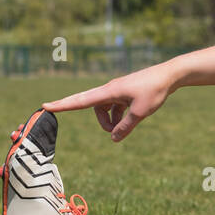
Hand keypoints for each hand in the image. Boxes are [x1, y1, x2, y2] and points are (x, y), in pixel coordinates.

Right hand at [41, 65, 175, 141]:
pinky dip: (119, 117)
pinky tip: (128, 122)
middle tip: (95, 123)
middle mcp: (109, 90)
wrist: (169, 76)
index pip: (80, 100)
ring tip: (124, 128)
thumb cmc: (154, 91)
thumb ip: (125, 127)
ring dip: (111, 121)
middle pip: (91, 106)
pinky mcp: (125, 93)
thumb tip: (113, 138)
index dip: (63, 105)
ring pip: (105, 110)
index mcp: (109, 92)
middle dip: (95, 119)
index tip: (45, 106)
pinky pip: (115, 108)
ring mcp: (117, 91)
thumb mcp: (140, 112)